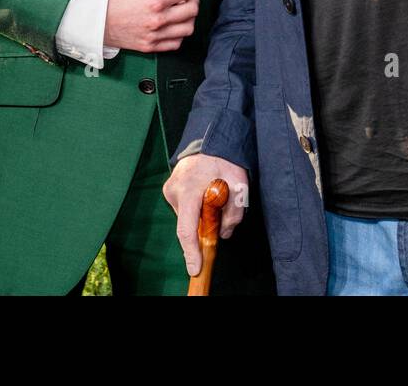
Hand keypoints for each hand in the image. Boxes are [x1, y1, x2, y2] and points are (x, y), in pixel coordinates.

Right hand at [102, 0, 198, 51]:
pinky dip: (180, 33)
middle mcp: (158, 21)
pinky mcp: (150, 47)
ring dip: (190, 16)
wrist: (93, 21)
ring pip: (188, 28)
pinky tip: (175, 23)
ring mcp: (155, 36)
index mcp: (154, 2)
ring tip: (183, 7)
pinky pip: (176, 43)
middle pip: (192, 10)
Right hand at [164, 153, 248, 275]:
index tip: (195, 267)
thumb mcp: (239, 185)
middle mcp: (175, 190)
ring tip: (213, 197)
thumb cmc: (226, 160)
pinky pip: (183, 207)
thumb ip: (233, 213)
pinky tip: (203, 195)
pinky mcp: (168, 188)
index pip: (187, 229)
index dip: (191, 252)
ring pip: (185, 216)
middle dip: (202, 228)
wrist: (211, 139)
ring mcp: (169, 189)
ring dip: (199, 216)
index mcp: (190, 189)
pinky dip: (194, 208)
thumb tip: (223, 235)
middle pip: (187, 224)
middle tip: (219, 215)